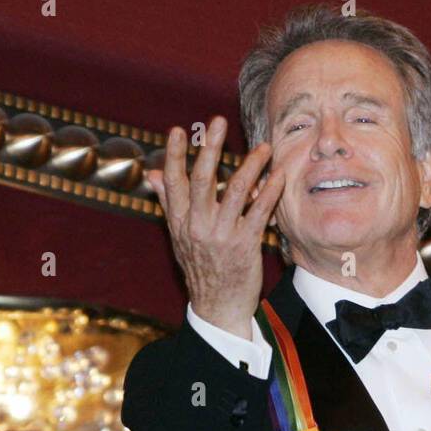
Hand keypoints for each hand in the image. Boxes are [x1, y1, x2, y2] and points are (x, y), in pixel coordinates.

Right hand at [146, 115, 284, 339]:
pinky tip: (278, 176)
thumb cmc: (201, 269)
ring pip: (236, 190)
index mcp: (180, 222)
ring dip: (251, 165)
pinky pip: (259, 211)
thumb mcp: (179, 238)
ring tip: (263, 148)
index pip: (173, 182)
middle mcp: (198, 226)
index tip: (178, 131)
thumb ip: (169, 203)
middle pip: (203, 178)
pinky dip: (271, 191)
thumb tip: (152, 175)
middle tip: (218, 122)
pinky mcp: (245, 244)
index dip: (174, 155)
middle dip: (210, 147)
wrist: (218, 307)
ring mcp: (221, 235)